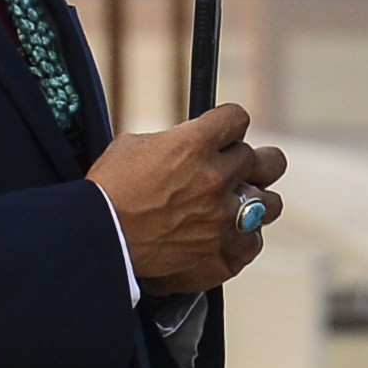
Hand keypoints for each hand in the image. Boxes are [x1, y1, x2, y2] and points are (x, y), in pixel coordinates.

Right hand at [94, 104, 284, 295]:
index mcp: (195, 143)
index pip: (237, 119)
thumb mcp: (134, 146)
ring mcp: (221, 216)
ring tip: (242, 203)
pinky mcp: (218, 249)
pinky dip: (243, 236)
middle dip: (248, 161)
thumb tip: (188, 140)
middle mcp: (216, 177)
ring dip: (257, 200)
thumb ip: (173, 141)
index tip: (225, 131)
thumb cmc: (107, 189)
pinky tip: (231, 232)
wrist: (98, 237)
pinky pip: (252, 240)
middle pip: (264, 160)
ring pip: (270, 203)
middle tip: (237, 168)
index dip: (230, 124)